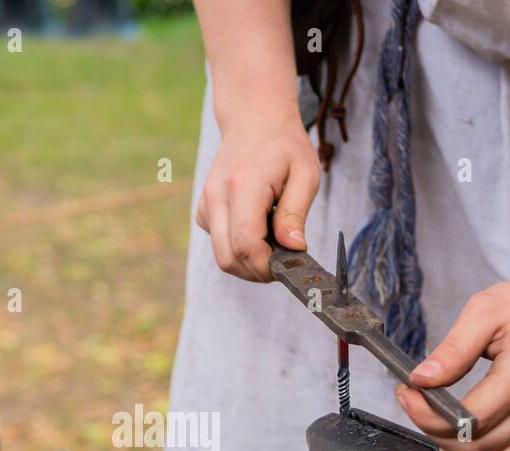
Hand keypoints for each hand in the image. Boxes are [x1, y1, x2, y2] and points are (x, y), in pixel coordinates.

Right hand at [196, 111, 319, 281]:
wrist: (253, 120)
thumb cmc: (284, 145)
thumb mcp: (305, 174)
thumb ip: (296, 214)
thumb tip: (294, 248)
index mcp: (243, 186)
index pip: (246, 244)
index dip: (267, 265)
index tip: (290, 262)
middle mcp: (217, 196)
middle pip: (229, 258)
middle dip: (257, 271)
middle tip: (283, 261)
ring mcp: (207, 204)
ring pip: (222, 257)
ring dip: (249, 262)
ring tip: (273, 243)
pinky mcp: (204, 211)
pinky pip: (219, 245)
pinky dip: (239, 248)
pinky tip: (257, 228)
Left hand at [396, 271, 509, 450]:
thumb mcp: (488, 309)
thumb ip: (454, 348)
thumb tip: (421, 379)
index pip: (470, 419)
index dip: (429, 415)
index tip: (408, 392)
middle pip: (475, 450)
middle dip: (433, 431)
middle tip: (415, 401)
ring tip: (436, 422)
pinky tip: (458, 435)